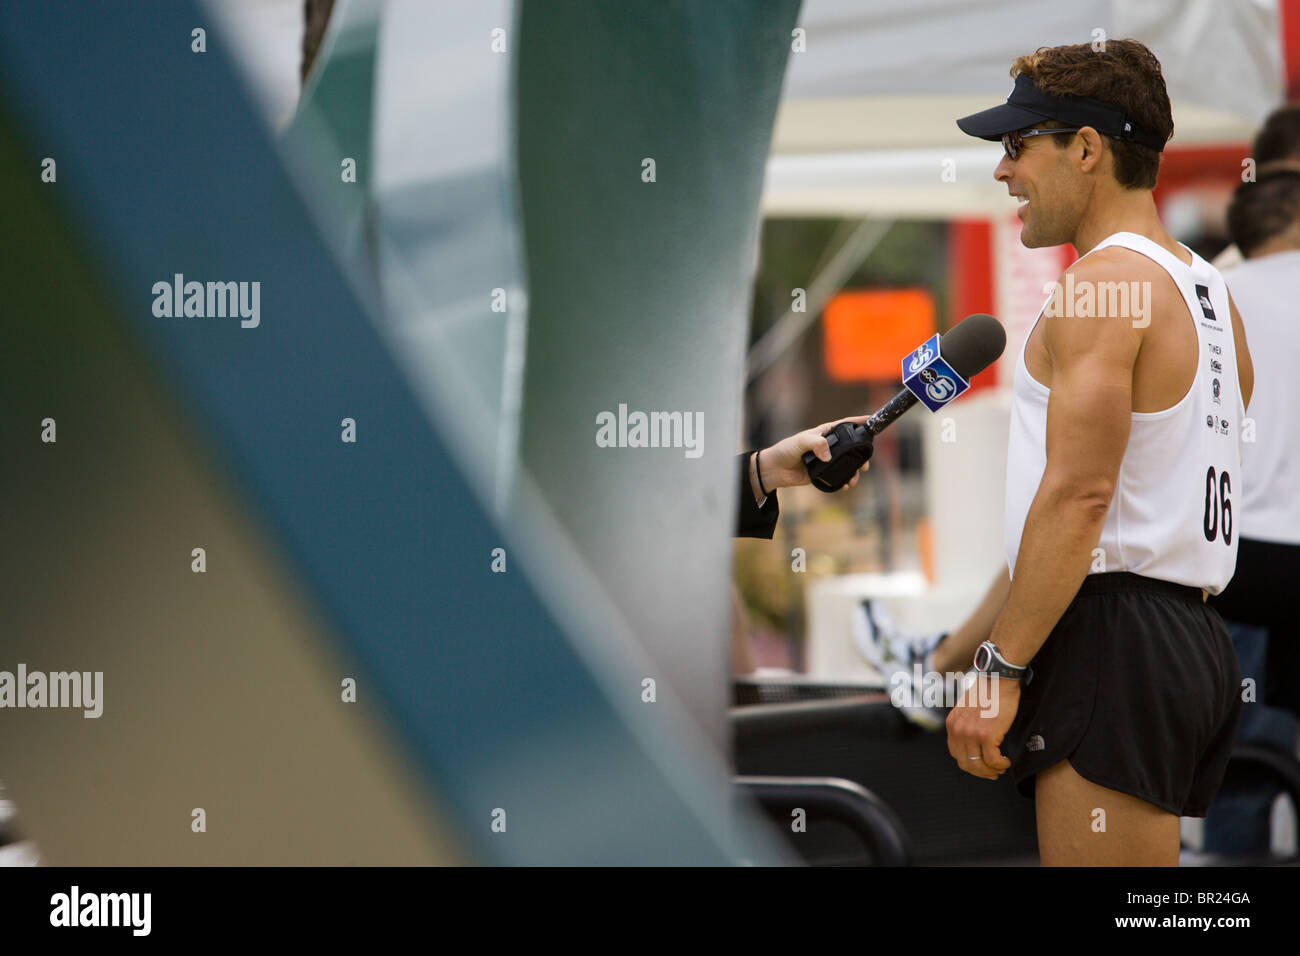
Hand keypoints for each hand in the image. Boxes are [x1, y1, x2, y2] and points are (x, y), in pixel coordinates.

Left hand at [755, 416, 871, 493]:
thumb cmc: (786, 450)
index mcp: (825, 433)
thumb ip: (816, 444)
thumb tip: (828, 456)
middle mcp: (828, 445)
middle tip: (865, 465)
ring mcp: (827, 459)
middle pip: (851, 447)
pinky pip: (838, 476)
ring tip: (853, 479)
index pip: (845, 425)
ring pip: (847, 463)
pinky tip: (845, 485)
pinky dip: (844, 480)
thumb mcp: (801, 442)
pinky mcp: (823, 473)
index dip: (859, 422)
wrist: (776, 469)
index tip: (871, 420)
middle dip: (861, 454)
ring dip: (853, 471)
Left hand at [946, 674, 1017, 779]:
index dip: (970, 764)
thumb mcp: (967, 709)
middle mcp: (958, 731)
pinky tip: (1006, 761)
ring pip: (979, 766)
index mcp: (952, 724)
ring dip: (992, 771)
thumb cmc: (988, 692)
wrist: (998, 679)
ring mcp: (971, 734)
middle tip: (993, 773)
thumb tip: (973, 744)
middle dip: (981, 772)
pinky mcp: (986, 735)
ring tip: (1001, 767)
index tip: (982, 766)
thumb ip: (965, 725)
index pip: (957, 755)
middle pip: (966, 764)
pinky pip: (993, 761)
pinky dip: (1001, 765)